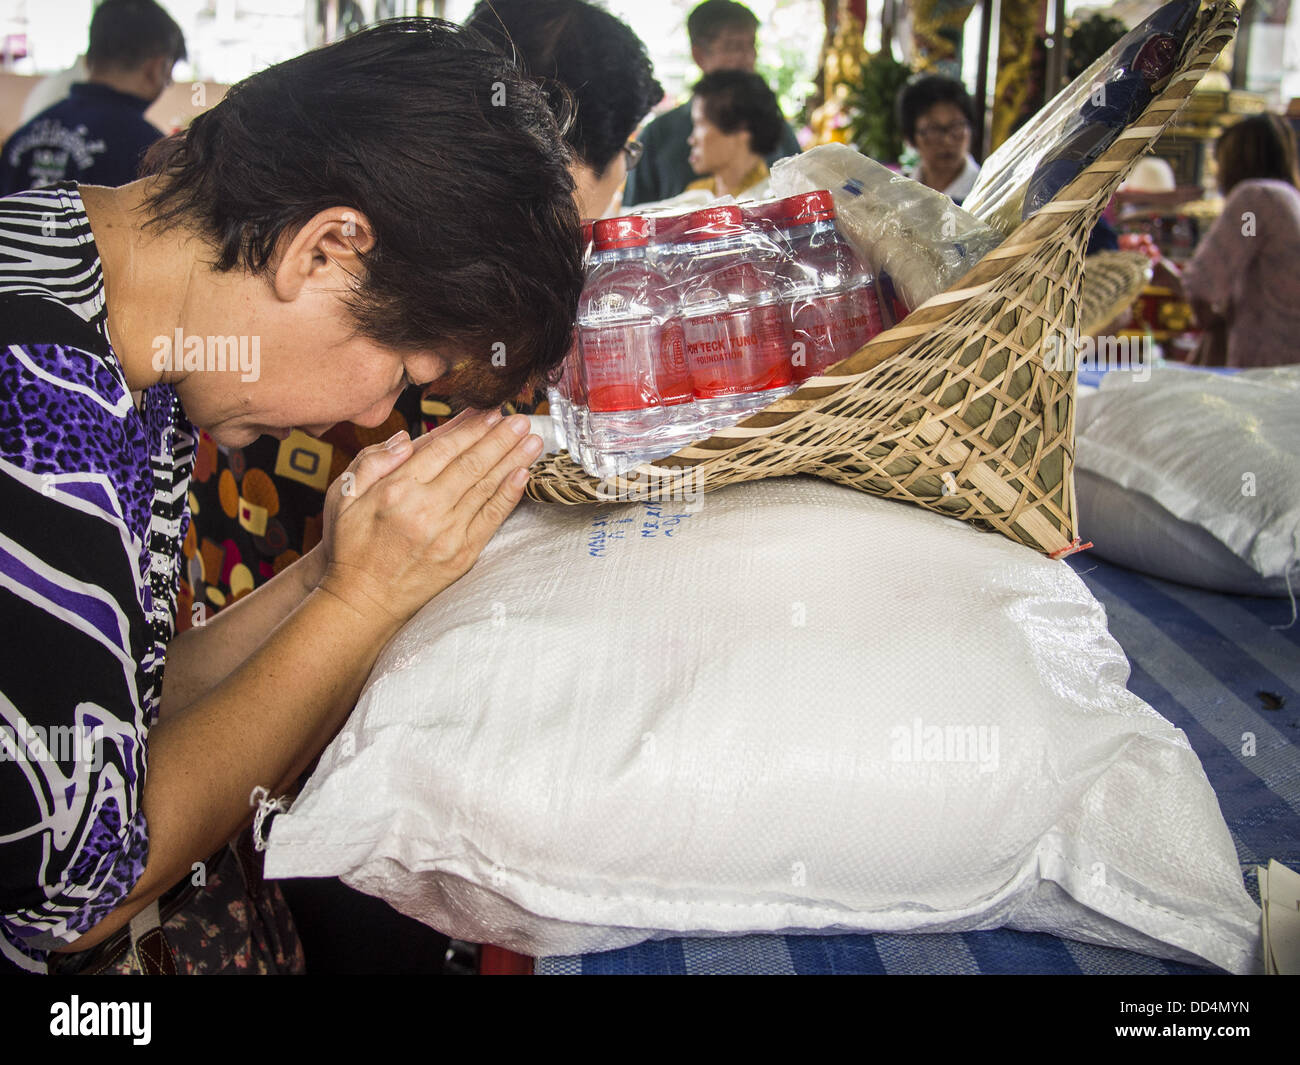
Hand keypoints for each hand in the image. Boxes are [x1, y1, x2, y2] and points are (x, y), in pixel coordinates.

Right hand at [317, 409, 542, 629]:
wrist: (363, 601)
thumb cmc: (352, 547)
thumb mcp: (342, 496)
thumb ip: (372, 462)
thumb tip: (404, 439)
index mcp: (397, 489)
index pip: (443, 448)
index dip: (470, 427)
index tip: (489, 411)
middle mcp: (425, 509)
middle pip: (471, 463)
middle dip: (500, 438)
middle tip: (521, 418)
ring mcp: (448, 534)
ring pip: (486, 487)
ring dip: (513, 460)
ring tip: (533, 440)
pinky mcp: (462, 555)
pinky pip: (491, 518)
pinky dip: (509, 494)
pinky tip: (523, 474)